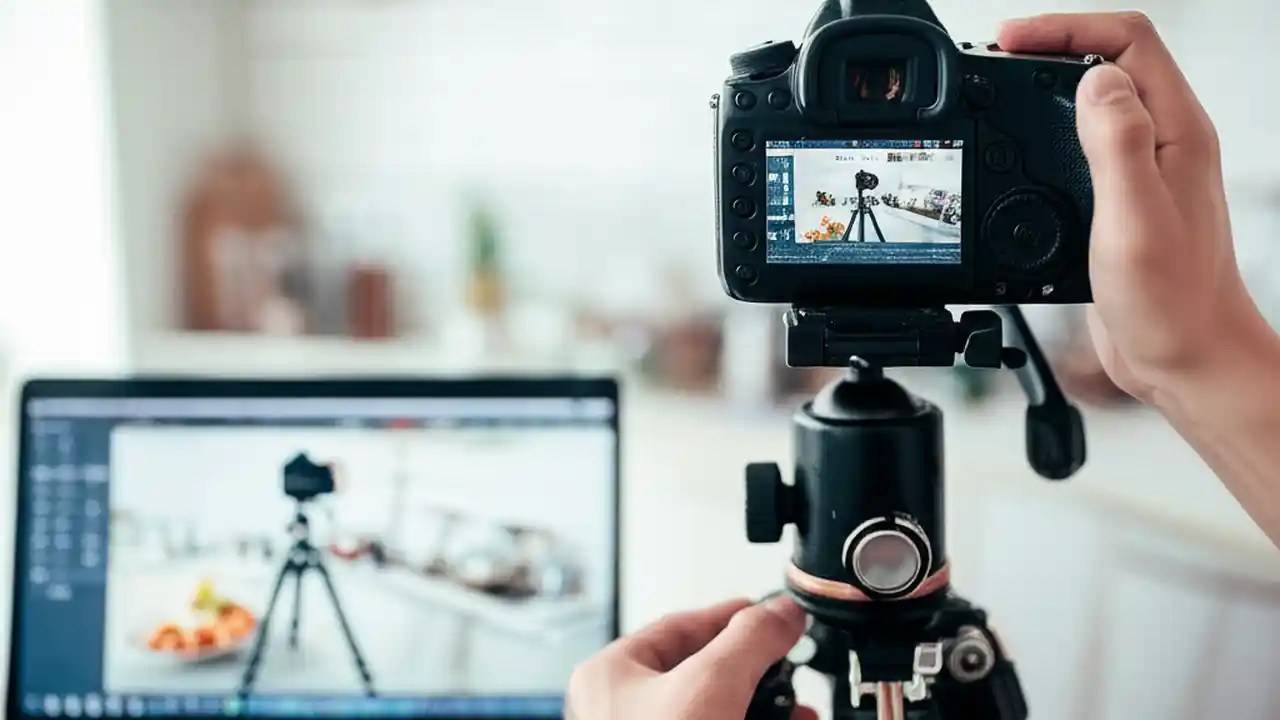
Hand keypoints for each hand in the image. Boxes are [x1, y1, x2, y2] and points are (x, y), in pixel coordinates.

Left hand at [566, 595, 816, 719]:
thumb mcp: (709, 687)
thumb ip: (750, 640)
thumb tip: (783, 610)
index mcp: (610, 674)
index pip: (679, 625)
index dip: (731, 616)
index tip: (770, 614)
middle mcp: (619, 708)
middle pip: (700, 670)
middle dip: (755, 669)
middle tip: (790, 662)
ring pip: (712, 707)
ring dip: (760, 704)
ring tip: (798, 706)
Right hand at [998, 13, 1273, 403]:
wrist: (1184, 361)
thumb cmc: (1173, 302)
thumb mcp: (1135, 218)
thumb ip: (1116, 142)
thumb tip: (1093, 77)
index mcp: (1177, 131)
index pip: (1128, 41)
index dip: (1066, 28)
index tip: (1010, 40)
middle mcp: (1163, 142)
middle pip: (1106, 61)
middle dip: (1047, 50)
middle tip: (993, 62)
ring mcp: (1141, 171)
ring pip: (1087, 105)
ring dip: (1040, 93)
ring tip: (996, 98)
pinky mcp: (1118, 202)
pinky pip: (1077, 150)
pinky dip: (1040, 140)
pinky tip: (1014, 159)